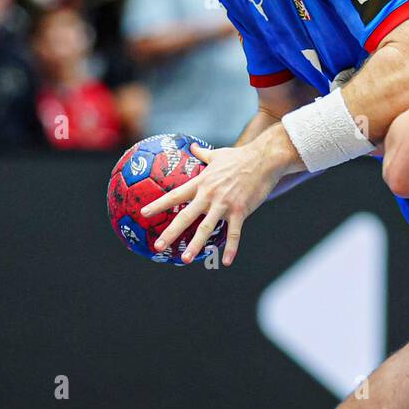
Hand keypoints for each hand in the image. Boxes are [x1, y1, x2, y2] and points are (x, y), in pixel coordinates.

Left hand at [140, 129, 294, 265]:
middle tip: (157, 247)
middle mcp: (210, 195)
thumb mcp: (218, 154)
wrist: (264, 159)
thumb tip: (192, 147)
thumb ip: (203, 154)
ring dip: (195, 245)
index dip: (158, 205)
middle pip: (186, 216)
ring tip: (185, 259)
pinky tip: (227, 262)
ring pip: (207, 228)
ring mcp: (225, 204)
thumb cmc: (240, 156)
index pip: (175, 195)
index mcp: (202, 182)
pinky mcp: (241, 210)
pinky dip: (231, 248)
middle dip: (171, 232)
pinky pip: (234, 233)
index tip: (144, 214)